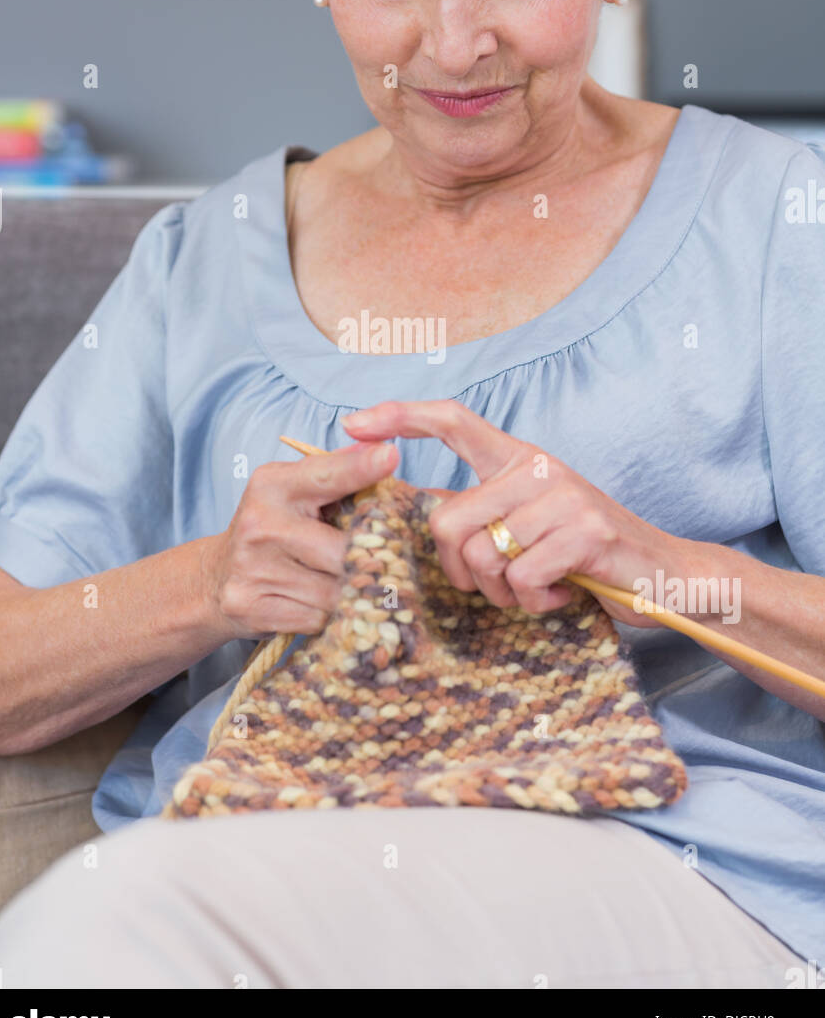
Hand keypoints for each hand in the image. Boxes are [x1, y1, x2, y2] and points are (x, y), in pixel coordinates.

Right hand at [209, 441, 398, 637]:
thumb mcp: (293, 490)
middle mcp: (260, 524)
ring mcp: (254, 568)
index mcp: (273, 485)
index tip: (391, 457)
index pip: (325, 476)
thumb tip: (382, 450)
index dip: (360, 469)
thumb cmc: (269, 529)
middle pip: (342, 549)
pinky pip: (317, 619)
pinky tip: (314, 602)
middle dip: (365, 559)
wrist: (213, 578)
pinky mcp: (254, 608)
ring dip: (347, 592)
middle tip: (375, 560)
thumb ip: (336, 472)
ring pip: (334, 591)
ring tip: (338, 582)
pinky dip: (326, 615)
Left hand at [342, 399, 684, 626]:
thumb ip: (484, 510)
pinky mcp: (584, 533)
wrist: (664, 574)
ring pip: (481, 555)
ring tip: (538, 589)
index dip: (400, 416)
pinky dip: (534, 601)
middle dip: (460, 570)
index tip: (352, 424)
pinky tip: (563, 593)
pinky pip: (520, 578)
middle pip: (445, 520)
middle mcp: (538, 467)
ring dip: (501, 592)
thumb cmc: (585, 554)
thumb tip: (421, 516)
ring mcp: (563, 497)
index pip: (452, 419)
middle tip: (499, 586)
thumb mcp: (530, 520)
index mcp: (519, 458)